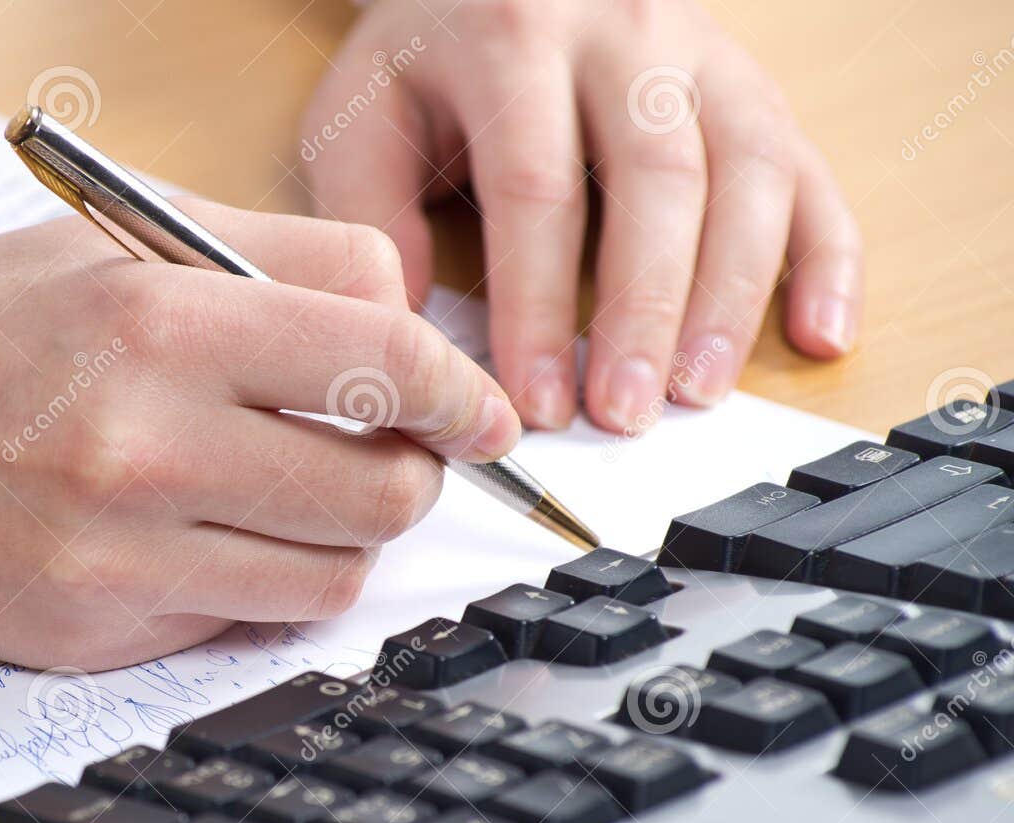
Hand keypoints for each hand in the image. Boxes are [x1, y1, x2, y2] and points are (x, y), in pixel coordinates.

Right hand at [0, 205, 518, 669]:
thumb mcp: (104, 246)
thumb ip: (267, 261)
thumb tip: (402, 316)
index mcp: (157, 318)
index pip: (386, 354)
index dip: (461, 387)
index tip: (480, 408)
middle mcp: (144, 443)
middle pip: (384, 487)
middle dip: (413, 475)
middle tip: (390, 458)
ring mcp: (115, 555)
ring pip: (329, 577)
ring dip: (342, 542)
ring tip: (297, 503)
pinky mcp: (87, 634)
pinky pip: (237, 623)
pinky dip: (253, 587)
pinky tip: (207, 544)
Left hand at [299, 0, 862, 433]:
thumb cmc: (431, 57)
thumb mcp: (366, 111)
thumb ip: (373, 211)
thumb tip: (407, 328)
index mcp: (514, 37)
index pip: (534, 188)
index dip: (536, 306)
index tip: (535, 401)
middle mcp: (625, 31)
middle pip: (658, 180)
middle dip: (644, 312)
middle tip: (626, 413)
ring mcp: (705, 54)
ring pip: (747, 174)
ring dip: (732, 297)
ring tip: (699, 393)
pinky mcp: (754, 88)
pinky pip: (808, 170)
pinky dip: (828, 257)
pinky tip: (821, 333)